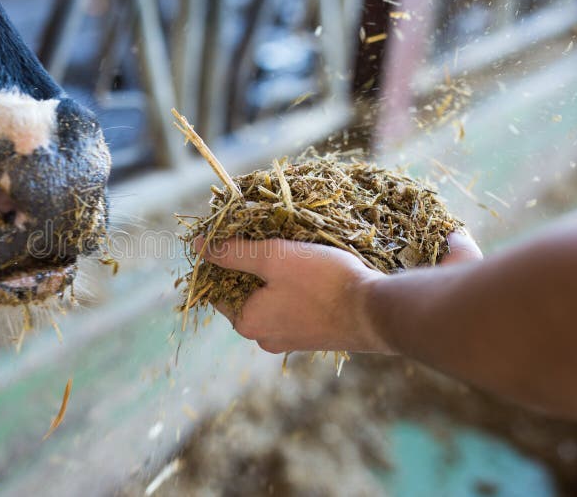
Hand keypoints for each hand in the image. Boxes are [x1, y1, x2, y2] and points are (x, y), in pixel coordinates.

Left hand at [196, 231, 481, 354]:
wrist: (378, 313)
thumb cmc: (324, 282)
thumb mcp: (274, 257)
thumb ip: (233, 252)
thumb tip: (198, 245)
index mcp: (247, 322)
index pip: (216, 289)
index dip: (220, 260)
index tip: (231, 236)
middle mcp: (265, 337)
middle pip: (243, 294)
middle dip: (249, 266)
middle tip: (261, 236)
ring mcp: (291, 340)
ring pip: (270, 300)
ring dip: (273, 276)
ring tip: (287, 248)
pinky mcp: (315, 336)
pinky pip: (292, 307)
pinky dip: (292, 288)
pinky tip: (308, 268)